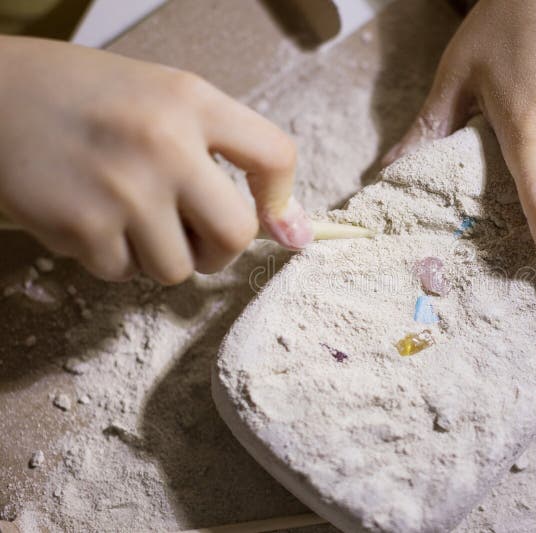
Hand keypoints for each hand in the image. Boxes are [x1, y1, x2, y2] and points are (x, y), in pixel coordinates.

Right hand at [0, 37, 311, 283]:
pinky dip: (111, 256)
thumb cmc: (86, 98)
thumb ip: (226, 151)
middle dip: (219, 250)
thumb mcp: (164, 97)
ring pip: (177, 269)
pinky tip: (89, 216)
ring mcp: (123, 188)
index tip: (273, 219)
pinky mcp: (80, 225)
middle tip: (194, 235)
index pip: (276, 156)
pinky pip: (122, 273)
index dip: (281, 199)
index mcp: (192, 101)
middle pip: (235, 235)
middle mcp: (165, 143)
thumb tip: (290, 230)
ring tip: (127, 216)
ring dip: (158, 255)